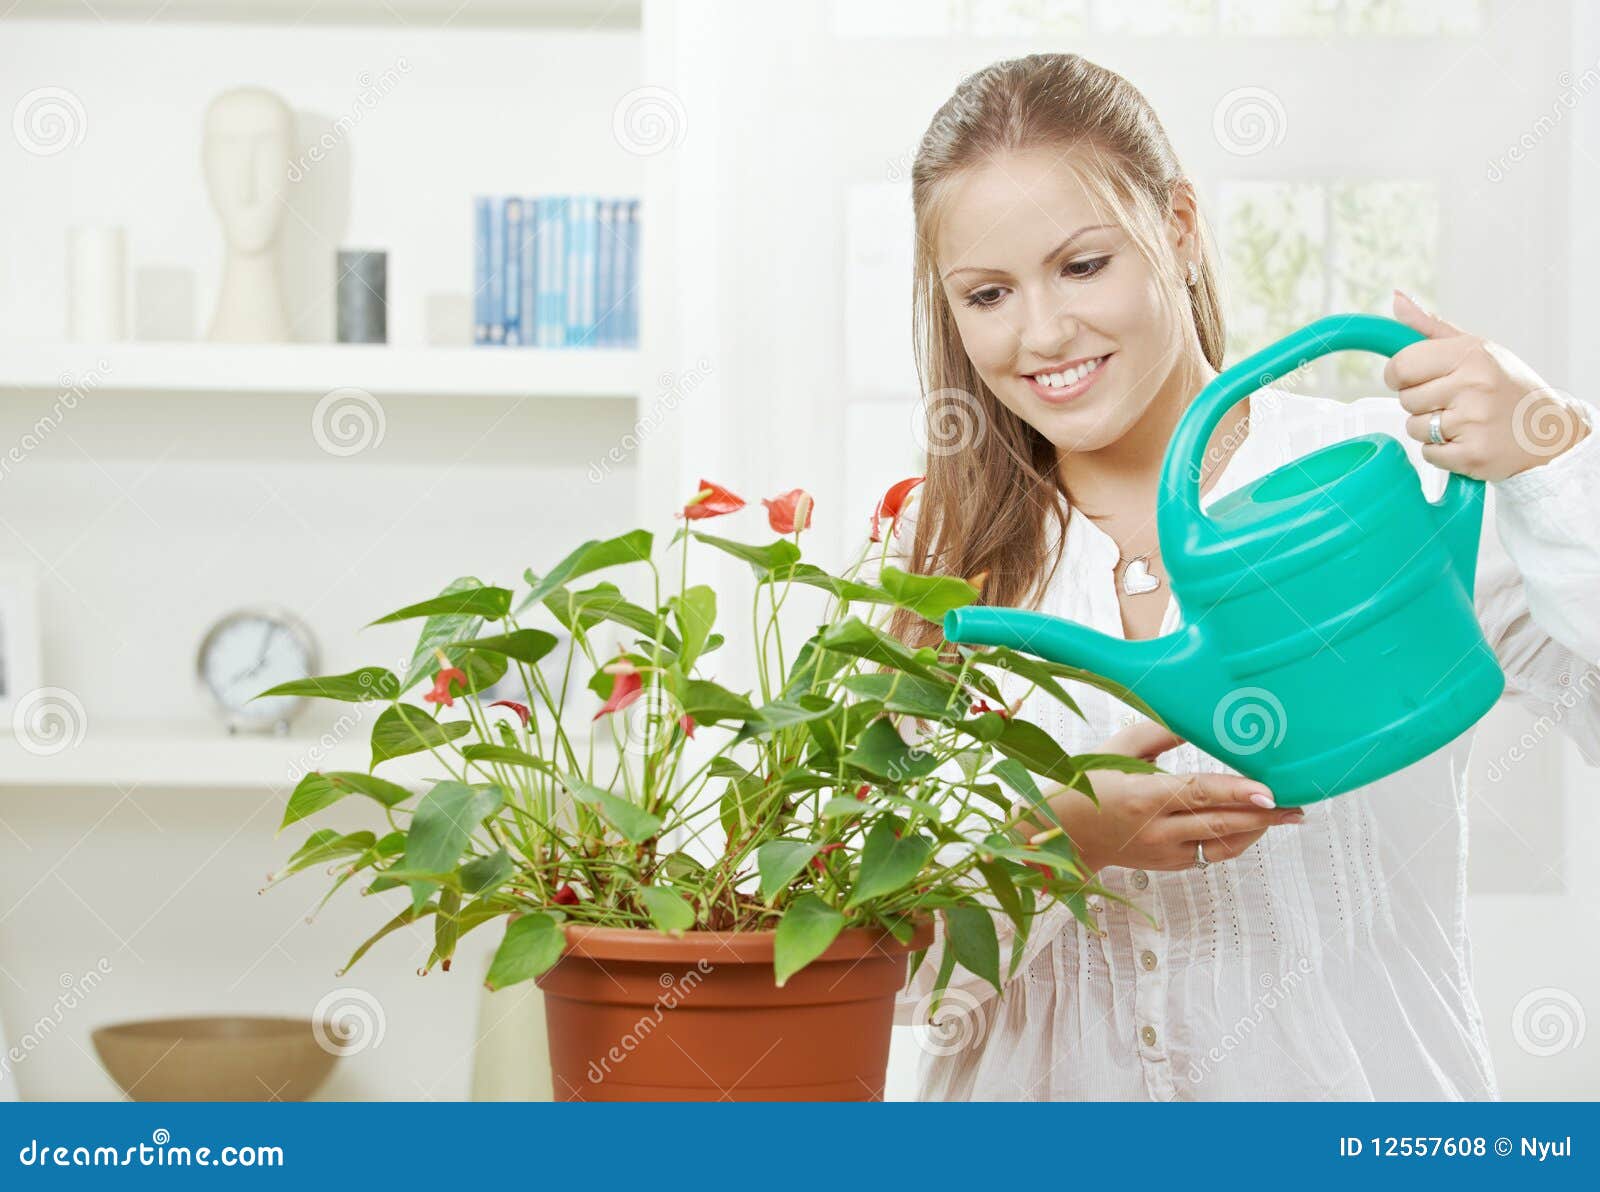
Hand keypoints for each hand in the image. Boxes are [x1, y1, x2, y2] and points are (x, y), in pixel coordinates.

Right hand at [1040, 719, 1304, 873]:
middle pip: (1220, 824)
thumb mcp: (1121, 747)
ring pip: (1222, 845)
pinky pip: (1211, 854)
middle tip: (1297, 805)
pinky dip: (1235, 838)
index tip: (1269, 791)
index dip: (1237, 793)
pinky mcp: (1168, 864)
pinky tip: (1253, 824)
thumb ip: (1162, 731)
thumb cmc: (1091, 779)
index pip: (1199, 794)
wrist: (1066, 831)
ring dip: (1256, 830)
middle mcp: (1155, 829)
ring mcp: (1163, 852)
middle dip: (1263, 816)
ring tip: (1285, 814)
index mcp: (1141, 796)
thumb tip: (1203, 715)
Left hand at [1386, 290, 1589, 480]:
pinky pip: (1428, 454)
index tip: (1413, 378)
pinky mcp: (1472, 455)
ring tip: (1463, 420)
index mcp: (1471, 354)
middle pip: (1405, 399)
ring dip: (1430, 429)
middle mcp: (1473, 385)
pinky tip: (1468, 440)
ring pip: (1414, 428)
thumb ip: (1430, 327)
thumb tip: (1396, 299)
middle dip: (1420, 402)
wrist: (1549, 431)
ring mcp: (1473, 422)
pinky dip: (1442, 452)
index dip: (1399, 375)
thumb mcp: (1476, 348)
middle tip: (1451, 400)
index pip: (1401, 366)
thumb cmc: (1506, 385)